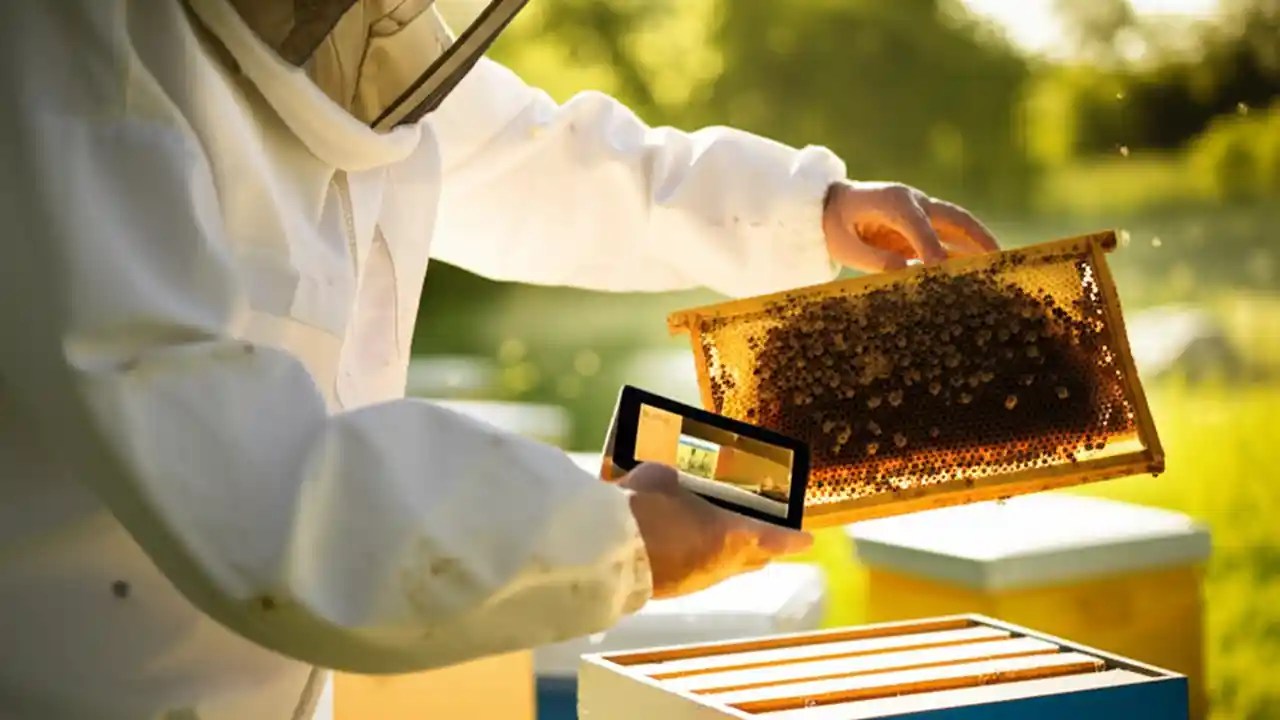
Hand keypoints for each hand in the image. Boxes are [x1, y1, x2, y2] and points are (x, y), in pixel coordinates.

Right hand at [621, 463, 812, 598]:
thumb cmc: (648, 508)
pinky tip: (682, 546)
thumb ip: (673, 480)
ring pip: (725, 569)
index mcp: (733, 536)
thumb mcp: (662, 479)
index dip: (792, 539)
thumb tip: (669, 478)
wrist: (610, 552)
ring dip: (727, 555)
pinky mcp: (674, 591)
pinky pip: (696, 574)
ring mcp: (699, 581)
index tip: (807, 539)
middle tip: (766, 534)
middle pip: (755, 558)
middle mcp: (723, 564)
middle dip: (762, 547)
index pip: (776, 539)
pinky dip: (696, 560)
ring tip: (720, 536)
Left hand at [822, 180, 999, 272]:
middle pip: (954, 217)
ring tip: (997, 265)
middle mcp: (913, 202)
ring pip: (957, 226)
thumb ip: (873, 258)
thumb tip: (906, 271)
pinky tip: (974, 270)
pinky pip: (947, 237)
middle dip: (977, 237)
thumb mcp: (844, 245)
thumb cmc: (832, 225)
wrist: (826, 206)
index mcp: (892, 201)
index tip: (940, 270)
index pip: (919, 225)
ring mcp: (920, 211)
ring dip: (978, 244)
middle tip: (998, 257)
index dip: (931, 248)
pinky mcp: (920, 224)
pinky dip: (963, 251)